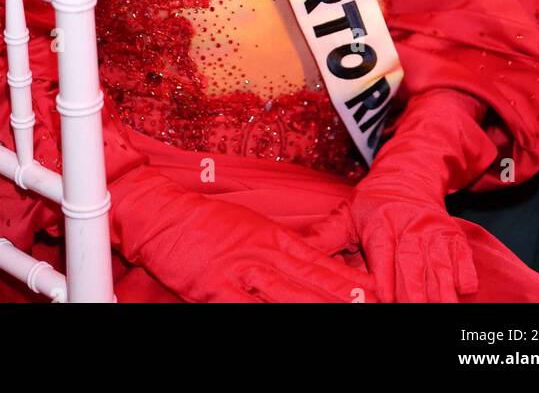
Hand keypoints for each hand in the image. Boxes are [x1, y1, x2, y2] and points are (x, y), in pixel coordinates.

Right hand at [110, 168, 376, 303]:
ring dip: (317, 308)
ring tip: (347, 314)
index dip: (349, 281)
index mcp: (274, 238)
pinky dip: (263, 317)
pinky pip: (246, 311)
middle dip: (344, 300)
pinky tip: (282, 324)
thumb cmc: (205, 222)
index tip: (375, 292)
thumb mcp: (250, 228)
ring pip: (288, 298)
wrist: (162, 214)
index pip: (320, 264)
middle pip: (312, 284)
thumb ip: (280, 249)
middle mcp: (263, 255)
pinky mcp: (216, 290)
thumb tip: (312, 264)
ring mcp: (241, 273)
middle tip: (373, 305)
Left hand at [301, 190, 477, 302]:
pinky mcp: (453, 235)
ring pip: (439, 263)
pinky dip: (464, 274)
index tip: (386, 300)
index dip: (386, 279)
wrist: (408, 178)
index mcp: (380, 223)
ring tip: (442, 309)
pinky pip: (462, 256)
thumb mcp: (346, 215)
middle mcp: (409, 225)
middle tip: (414, 312)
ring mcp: (433, 230)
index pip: (383, 253)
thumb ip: (325, 237)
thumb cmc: (373, 205)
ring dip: (441, 289)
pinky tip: (463, 290)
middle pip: (412, 262)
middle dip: (415, 292)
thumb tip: (296, 250)